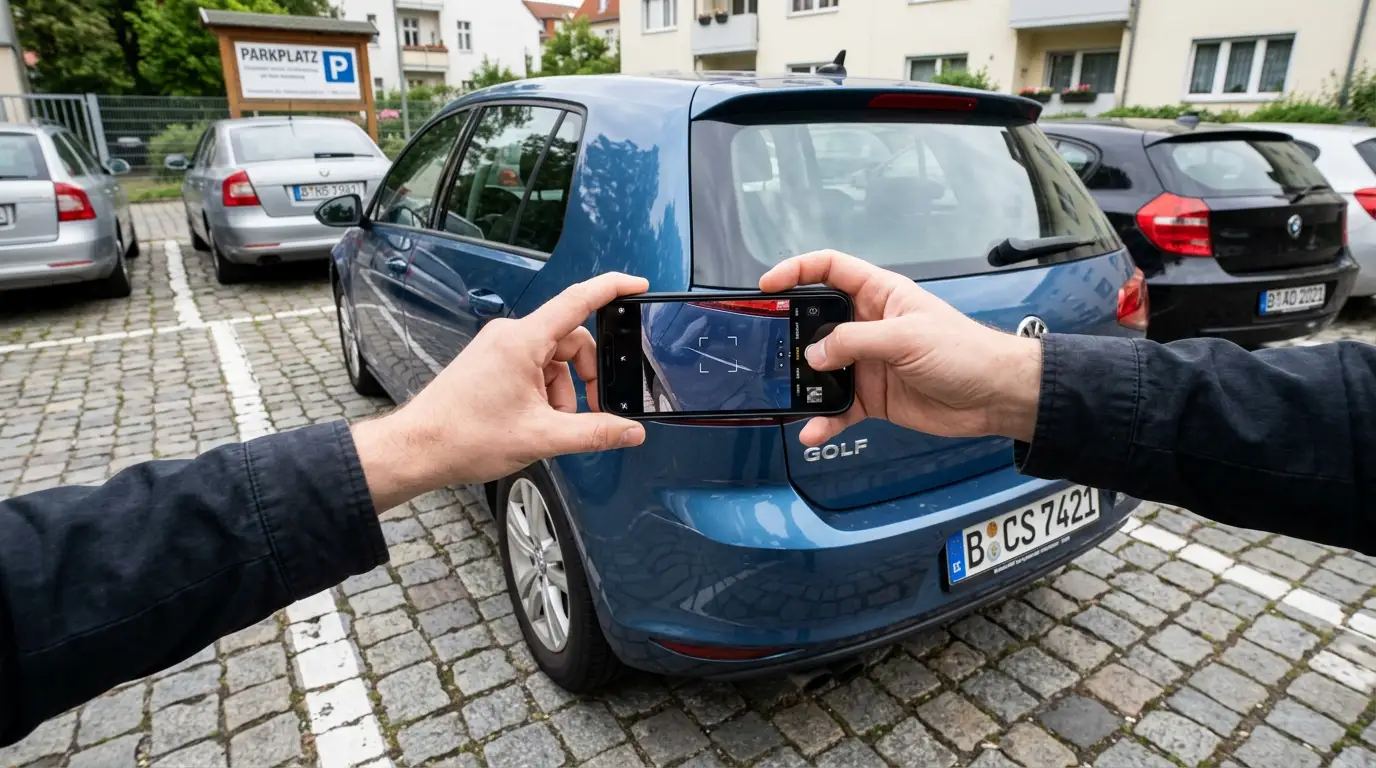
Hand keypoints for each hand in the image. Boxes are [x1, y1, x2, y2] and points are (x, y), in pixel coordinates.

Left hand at [352, 273, 648, 509]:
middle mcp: (510, 336)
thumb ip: (593, 433)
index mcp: (523, 341)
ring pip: (554, 359)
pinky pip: (534, 367)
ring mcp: (499, 348)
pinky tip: (537, 421)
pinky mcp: (492, 362)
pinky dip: (546, 392)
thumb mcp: (541, 438)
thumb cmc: (463, 437)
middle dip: (588, 376)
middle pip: (571, 341)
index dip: (613, 288)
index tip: (638, 285)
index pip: (578, 300)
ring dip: (565, 390)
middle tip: (591, 411)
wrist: (417, 449)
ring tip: (552, 425)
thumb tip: (630, 431)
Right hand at [759, 250, 1042, 446]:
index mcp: (879, 294)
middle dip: (791, 337)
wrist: (994, 396)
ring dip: (804, 385)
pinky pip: (838, 408)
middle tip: (769, 351)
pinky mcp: (873, 398)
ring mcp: (868, 362)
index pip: (829, 270)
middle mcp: (868, 325)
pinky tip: (813, 431)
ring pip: (822, 371)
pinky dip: (823, 420)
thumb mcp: (906, 337)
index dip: (796, 271)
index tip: (767, 286)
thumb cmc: (963, 351)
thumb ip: (855, 342)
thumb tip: (812, 356)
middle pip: (816, 323)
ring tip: (788, 397)